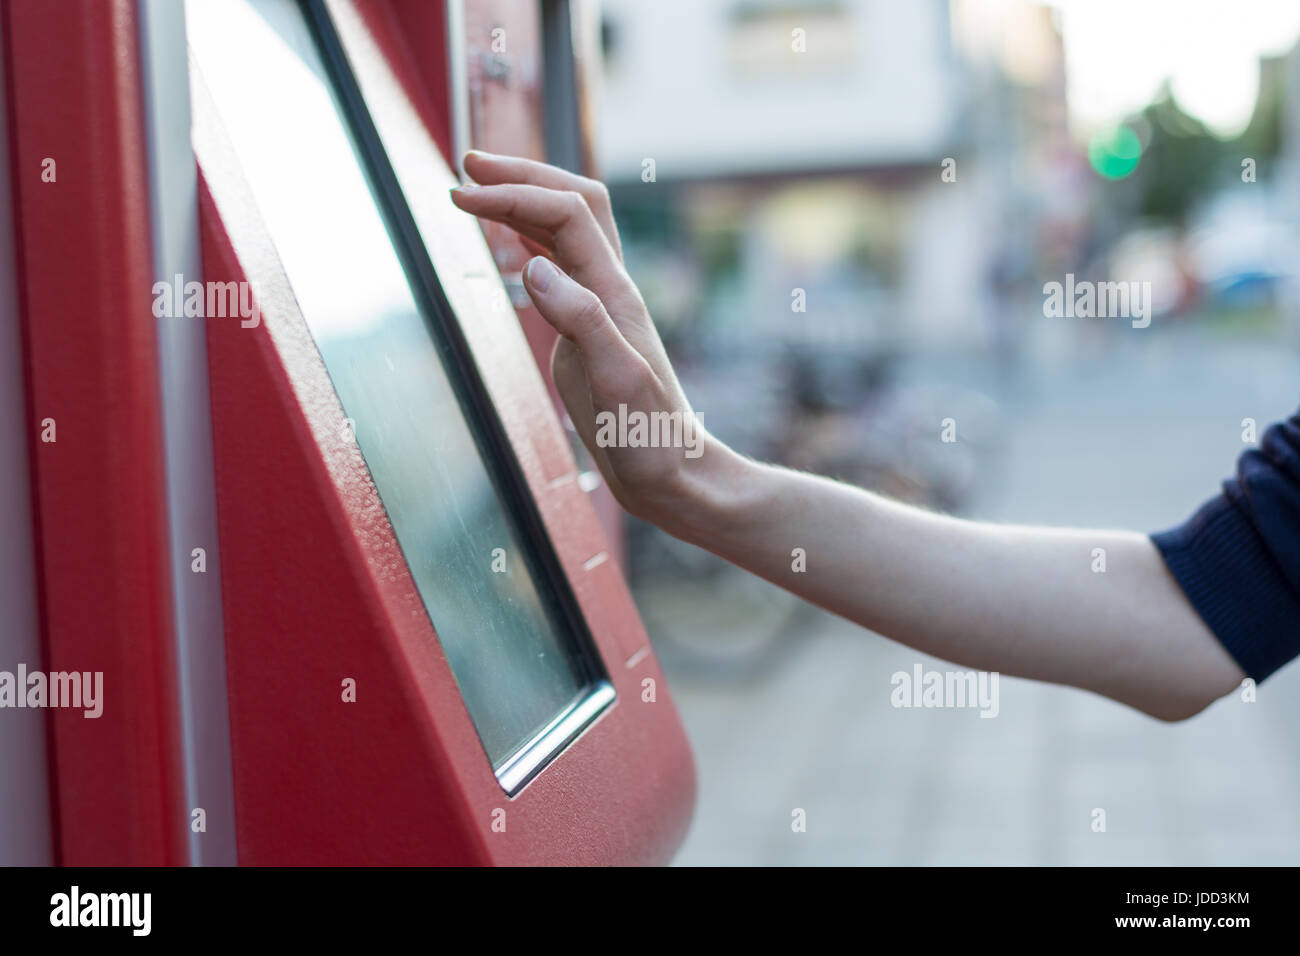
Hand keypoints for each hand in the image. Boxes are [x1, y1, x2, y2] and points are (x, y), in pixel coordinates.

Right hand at [450, 150, 722, 526]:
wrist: (674, 476)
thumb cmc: (649, 441)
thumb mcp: (617, 385)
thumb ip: (581, 322)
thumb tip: (533, 266)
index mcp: (613, 297)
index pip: (565, 215)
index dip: (513, 194)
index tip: (460, 195)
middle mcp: (609, 292)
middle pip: (573, 203)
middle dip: (522, 176)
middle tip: (467, 164)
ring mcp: (601, 309)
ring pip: (568, 230)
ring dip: (527, 201)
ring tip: (478, 190)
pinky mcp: (591, 331)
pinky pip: (563, 266)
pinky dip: (533, 242)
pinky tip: (513, 246)